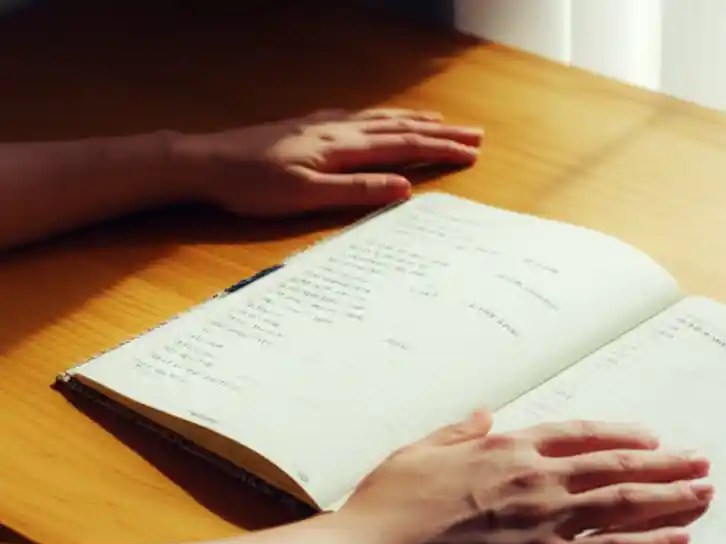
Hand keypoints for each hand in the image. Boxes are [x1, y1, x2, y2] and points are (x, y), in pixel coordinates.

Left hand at [172, 108, 481, 215]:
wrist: (203, 162)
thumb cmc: (251, 186)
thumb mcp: (306, 196)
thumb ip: (357, 190)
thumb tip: (404, 187)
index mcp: (342, 147)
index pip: (403, 146)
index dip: (440, 149)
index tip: (472, 152)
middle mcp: (337, 130)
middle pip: (399, 128)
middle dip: (439, 132)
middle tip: (474, 135)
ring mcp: (321, 126)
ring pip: (379, 119)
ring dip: (414, 122)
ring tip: (440, 122)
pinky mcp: (305, 128)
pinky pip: (358, 118)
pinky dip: (382, 118)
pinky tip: (380, 119)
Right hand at [333, 409, 713, 543]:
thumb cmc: (386, 507)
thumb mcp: (418, 452)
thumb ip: (458, 432)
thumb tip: (484, 413)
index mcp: (506, 447)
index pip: (580, 435)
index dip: (621, 436)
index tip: (651, 438)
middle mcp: (535, 477)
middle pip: (615, 466)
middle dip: (664, 464)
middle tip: (700, 461)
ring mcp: (543, 521)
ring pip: (623, 503)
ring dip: (670, 497)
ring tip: (705, 493)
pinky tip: (678, 541)